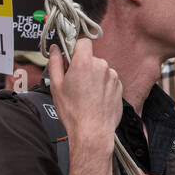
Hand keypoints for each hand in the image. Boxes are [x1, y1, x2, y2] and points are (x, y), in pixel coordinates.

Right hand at [47, 40, 122, 155]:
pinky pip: (109, 81)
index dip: (76, 49)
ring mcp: (113, 76)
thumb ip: (55, 63)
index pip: (83, 42)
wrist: (93, 132)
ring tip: (86, 96)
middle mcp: (101, 65)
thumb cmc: (73, 111)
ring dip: (94, 77)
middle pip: (91, 58)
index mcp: (84, 62)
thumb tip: (55, 49)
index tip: (71, 59)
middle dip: (83, 66)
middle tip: (75, 84)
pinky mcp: (119, 87)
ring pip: (100, 70)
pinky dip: (103, 87)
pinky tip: (96, 100)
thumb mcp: (56, 86)